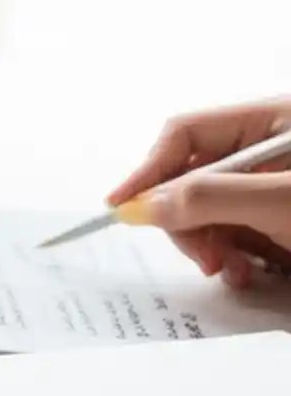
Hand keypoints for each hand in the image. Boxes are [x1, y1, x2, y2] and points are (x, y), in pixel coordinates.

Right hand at [107, 98, 290, 287]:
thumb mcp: (279, 200)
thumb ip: (210, 198)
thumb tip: (145, 206)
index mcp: (270, 122)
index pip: (186, 134)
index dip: (149, 170)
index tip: (122, 206)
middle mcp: (269, 149)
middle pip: (191, 178)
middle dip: (187, 221)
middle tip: (201, 256)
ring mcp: (273, 186)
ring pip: (209, 212)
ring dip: (209, 246)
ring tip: (231, 271)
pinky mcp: (280, 220)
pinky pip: (234, 234)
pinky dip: (231, 257)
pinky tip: (246, 273)